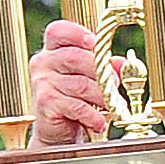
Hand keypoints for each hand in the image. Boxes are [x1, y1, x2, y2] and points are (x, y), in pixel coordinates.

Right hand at [26, 19, 109, 145]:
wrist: (58, 132)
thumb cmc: (75, 99)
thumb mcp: (91, 79)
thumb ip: (105, 67)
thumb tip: (123, 63)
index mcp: (52, 50)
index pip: (58, 31)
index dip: (76, 33)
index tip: (93, 41)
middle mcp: (43, 62)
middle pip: (75, 57)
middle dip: (101, 71)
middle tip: (116, 84)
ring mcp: (42, 82)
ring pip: (80, 84)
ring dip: (101, 97)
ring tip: (113, 106)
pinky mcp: (45, 102)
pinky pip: (75, 106)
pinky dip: (92, 115)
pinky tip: (100, 122)